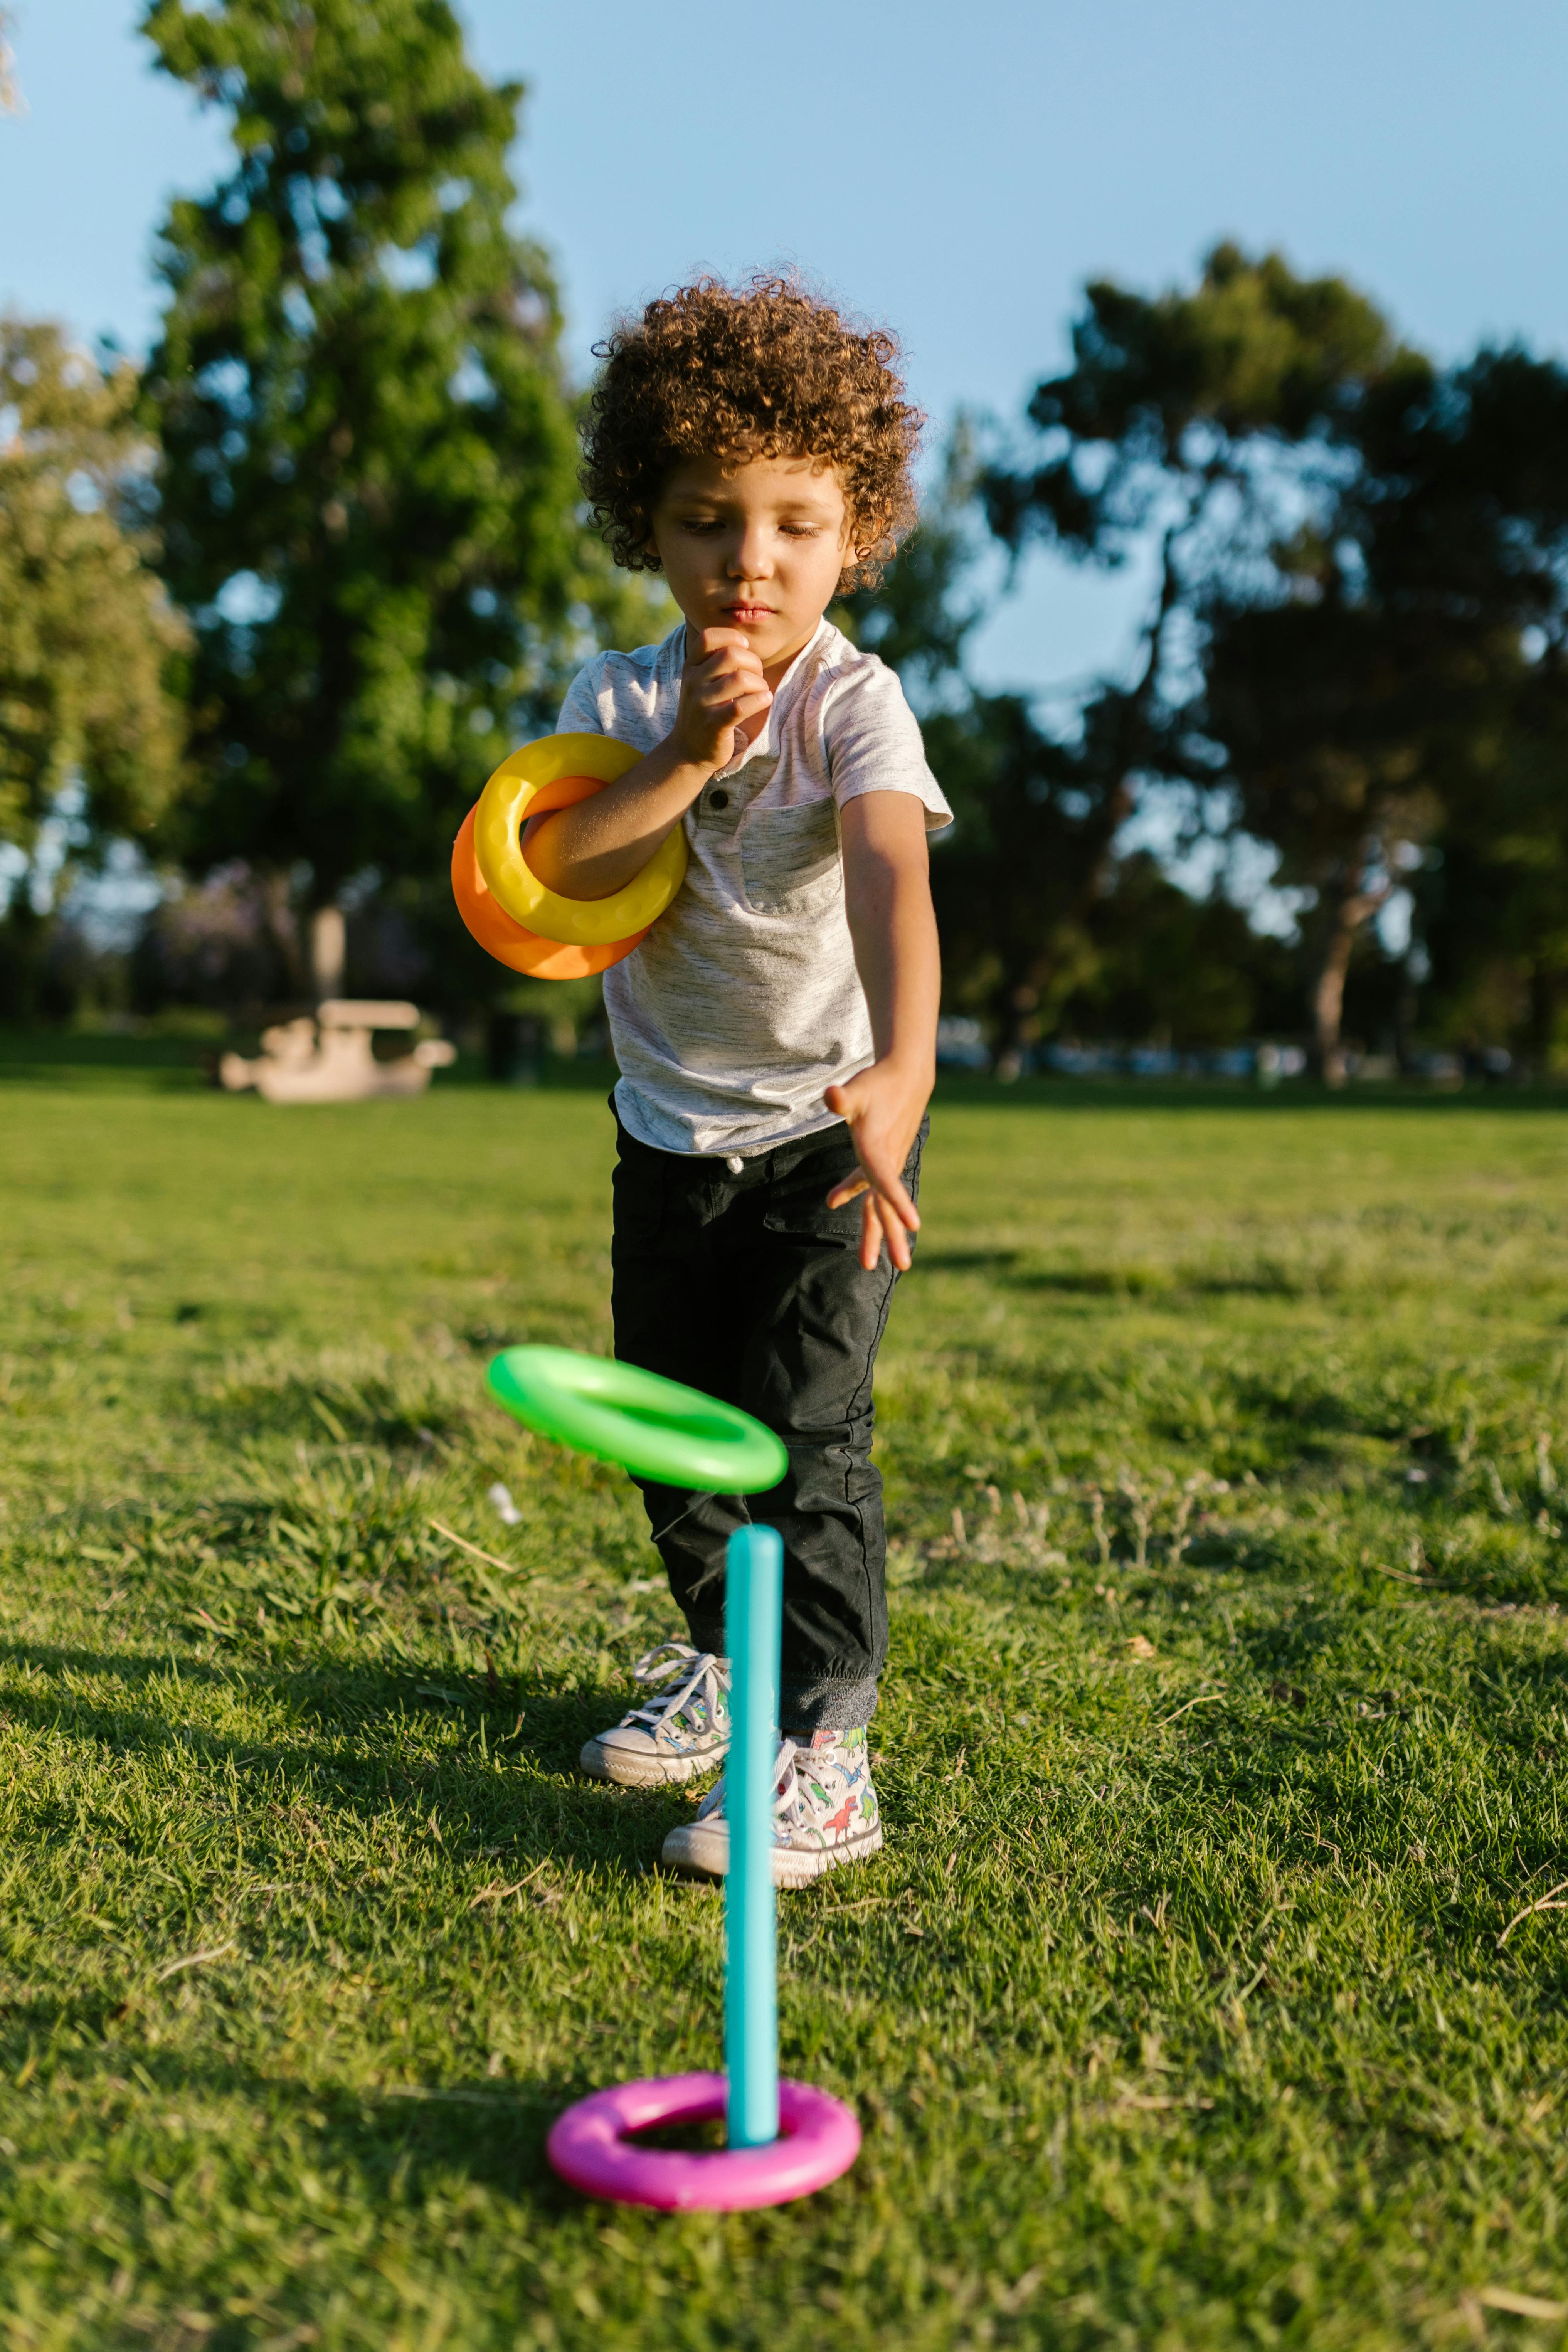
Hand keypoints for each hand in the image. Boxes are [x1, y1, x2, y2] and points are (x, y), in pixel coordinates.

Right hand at [672, 627, 771, 770]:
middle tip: (757, 676)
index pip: (708, 637)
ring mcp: (702, 704)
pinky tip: (765, 700)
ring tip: (761, 691)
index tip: (744, 648)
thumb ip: (716, 662)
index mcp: (691, 667)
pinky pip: (741, 707)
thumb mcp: (701, 682)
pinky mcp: (714, 725)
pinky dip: (760, 700)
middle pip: (731, 655)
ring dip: (759, 683)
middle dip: (753, 662)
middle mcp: (693, 682)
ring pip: (740, 679)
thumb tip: (744, 644)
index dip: (732, 636)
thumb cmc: (705, 710)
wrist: (689, 750)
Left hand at [823, 1057, 928, 1272]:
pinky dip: (856, 1198)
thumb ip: (842, 1097)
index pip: (886, 1180)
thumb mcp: (858, 1090)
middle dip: (892, 1236)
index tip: (914, 1224)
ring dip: (875, 1232)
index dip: (898, 1201)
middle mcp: (886, 1162)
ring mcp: (886, 1165)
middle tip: (900, 1266)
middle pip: (887, 1205)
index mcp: (879, 1149)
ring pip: (880, 1205)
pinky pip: (871, 1189)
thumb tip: (830, 1094)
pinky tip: (832, 1201)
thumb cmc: (878, 1083)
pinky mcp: (883, 1161)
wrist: (906, 1078)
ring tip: (870, 1264)